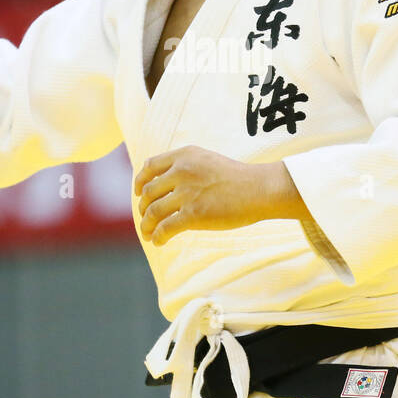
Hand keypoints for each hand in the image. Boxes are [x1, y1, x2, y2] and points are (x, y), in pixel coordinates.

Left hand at [133, 145, 309, 245]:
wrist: (259, 189)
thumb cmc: (237, 178)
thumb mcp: (207, 160)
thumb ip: (185, 165)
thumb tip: (162, 181)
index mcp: (184, 156)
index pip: (149, 166)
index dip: (140, 181)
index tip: (139, 193)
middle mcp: (182, 171)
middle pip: (149, 192)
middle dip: (143, 207)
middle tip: (145, 218)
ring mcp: (187, 193)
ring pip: (153, 212)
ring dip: (146, 225)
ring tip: (147, 234)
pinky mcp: (193, 214)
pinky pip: (165, 228)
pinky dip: (158, 236)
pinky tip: (158, 242)